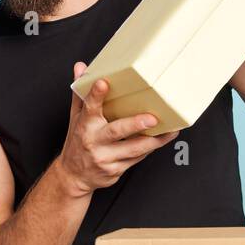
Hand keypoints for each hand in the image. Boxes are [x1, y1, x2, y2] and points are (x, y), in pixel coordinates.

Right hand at [56, 63, 179, 195]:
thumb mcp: (75, 118)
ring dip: (154, 140)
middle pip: (117, 131)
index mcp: (84, 126)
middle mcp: (94, 142)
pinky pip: (137, 158)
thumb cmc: (77, 143)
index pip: (89, 108)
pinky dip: (150, 149)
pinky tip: (161, 141)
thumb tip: (81, 67)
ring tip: (170, 131)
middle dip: (135, 124)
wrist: (73, 176)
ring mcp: (105, 158)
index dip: (96, 95)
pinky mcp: (116, 170)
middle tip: (152, 118)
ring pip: (134, 148)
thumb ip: (81, 93)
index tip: (103, 83)